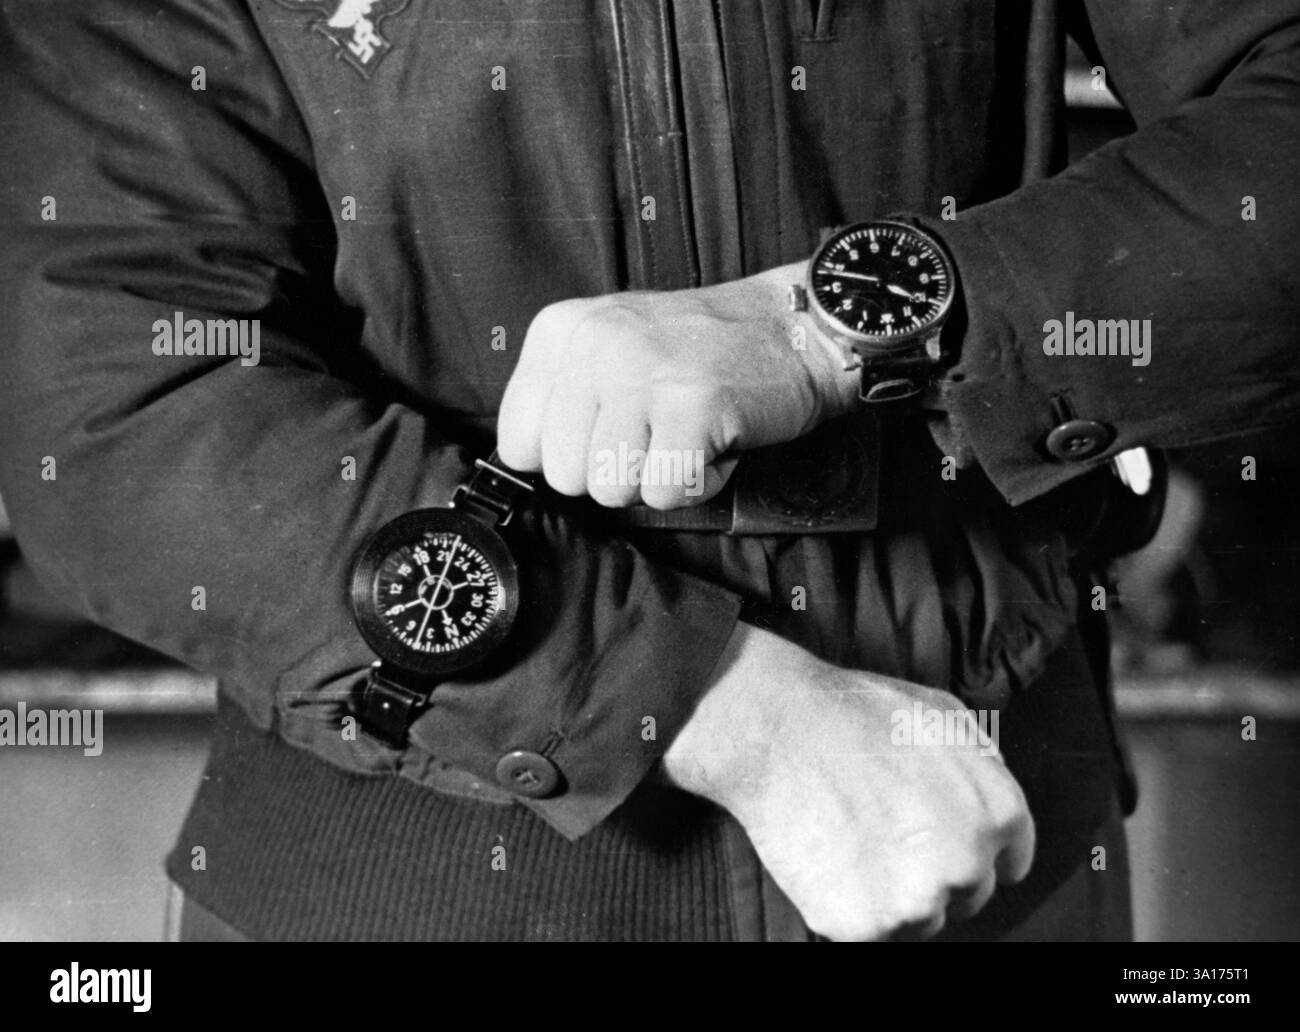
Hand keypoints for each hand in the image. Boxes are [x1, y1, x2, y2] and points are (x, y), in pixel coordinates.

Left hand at [497, 262, 858, 508]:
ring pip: (611, 489)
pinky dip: (697, 483)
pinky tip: (712, 442)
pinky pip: (665, 494)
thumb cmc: (701, 354)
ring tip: (684, 433)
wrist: (793, 329)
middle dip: (613, 473)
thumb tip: (532, 466)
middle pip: (564, 475)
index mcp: (561, 331)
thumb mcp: (609, 350)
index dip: (567, 456)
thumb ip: (562, 399)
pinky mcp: (691, 407)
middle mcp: (594, 345)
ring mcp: (642, 373)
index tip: (607, 431)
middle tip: (655, 433)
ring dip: (657, 478)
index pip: (516, 441)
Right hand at [664, 623, 1034, 940]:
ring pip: (919, 919)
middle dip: (931, 868)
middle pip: (966, 894)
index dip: (969, 845)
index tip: (936, 835)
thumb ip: (983, 765)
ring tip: (853, 839)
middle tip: (883, 829)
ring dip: (892, 892)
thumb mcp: (943, 713)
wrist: (777, 728)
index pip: (1009, 863)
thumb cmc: (854, 713)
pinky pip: (870, 931)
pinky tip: (830, 857)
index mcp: (998, 812)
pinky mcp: (867, 926)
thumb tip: (988, 798)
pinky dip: (848, 904)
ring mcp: (918, 900)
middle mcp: (968, 863)